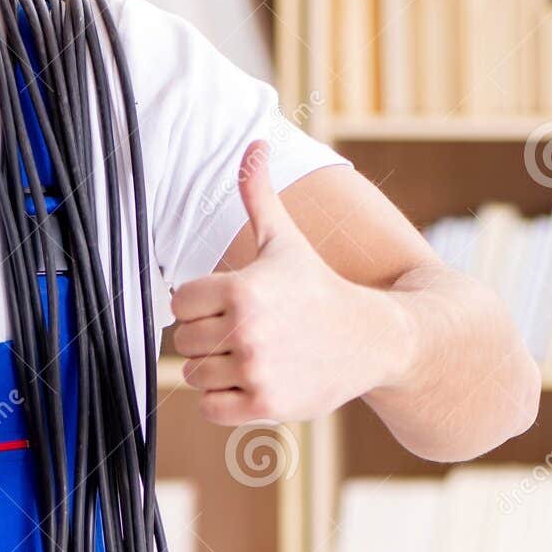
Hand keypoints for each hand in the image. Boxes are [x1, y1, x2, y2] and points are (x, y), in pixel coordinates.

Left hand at [170, 140, 408, 424]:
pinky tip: (252, 379)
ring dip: (216, 368)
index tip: (230, 302)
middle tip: (245, 330)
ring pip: (195, 374)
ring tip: (252, 354)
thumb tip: (253, 144)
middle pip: (184, 340)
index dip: (200, 302)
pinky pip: (210, 407)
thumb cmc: (318, 287)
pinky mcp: (265, 404)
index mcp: (241, 289)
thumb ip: (258, 195)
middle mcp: (246, 330)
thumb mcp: (285, 240)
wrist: (372, 338)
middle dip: (208, 335)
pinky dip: (223, 399)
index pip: (179, 302)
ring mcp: (256, 370)